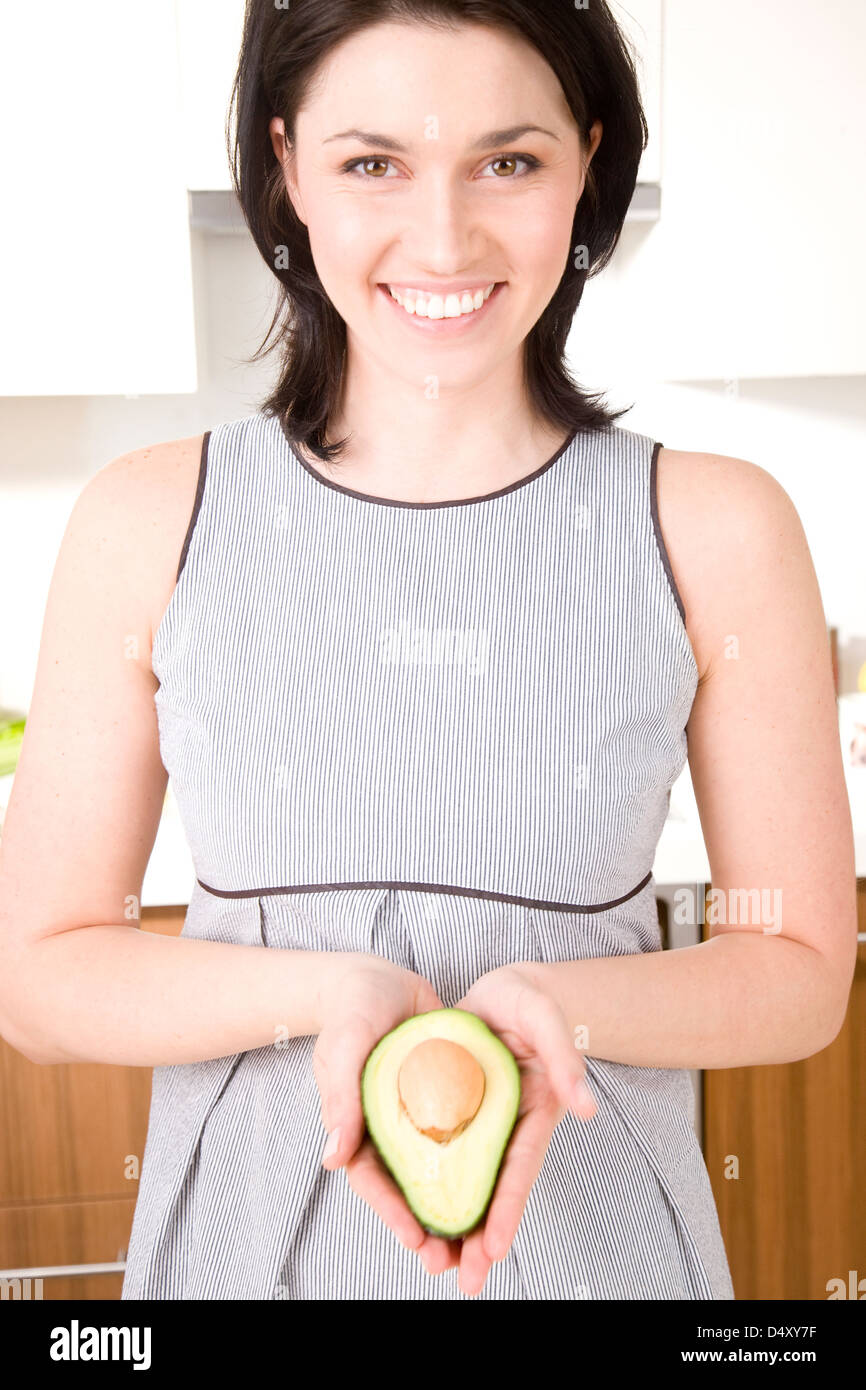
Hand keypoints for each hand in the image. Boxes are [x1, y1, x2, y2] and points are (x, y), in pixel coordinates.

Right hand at [313, 955, 462, 1277]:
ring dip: (454, 1212)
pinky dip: (474, 1173)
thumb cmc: (354, 1008)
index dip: (392, 1211)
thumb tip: (334, 1160)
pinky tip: (496, 1196)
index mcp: (358, 1125)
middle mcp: (389, 1129)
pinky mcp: (447, 1102)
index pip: (374, 1179)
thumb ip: (341, 1098)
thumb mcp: (347, 1045)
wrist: (381, 975)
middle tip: (451, 1264)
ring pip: (437, 1175)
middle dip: (427, 1228)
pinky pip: (462, 1143)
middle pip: (408, 1188)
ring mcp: (418, 1119)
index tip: (416, 1238)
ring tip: (478, 1251)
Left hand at [450, 963, 596, 1297]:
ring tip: (436, 1265)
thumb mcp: (546, 1018)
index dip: (508, 1207)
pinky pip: (440, 1155)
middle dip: (481, 1236)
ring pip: (466, 1181)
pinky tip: (415, 1216)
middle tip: (466, 1281)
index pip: (521, 1166)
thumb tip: (586, 1109)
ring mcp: (481, 1123)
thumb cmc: (528, 1000)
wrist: (498, 990)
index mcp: (535, 1110)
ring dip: (454, 1224)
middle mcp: (508, 1126)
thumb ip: (565, 1059)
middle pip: (493, 1187)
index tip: (496, 1249)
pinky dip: (431, 1186)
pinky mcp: (454, 1114)